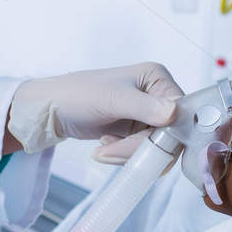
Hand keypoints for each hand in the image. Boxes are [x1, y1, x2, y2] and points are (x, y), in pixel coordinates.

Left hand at [7, 62, 183, 159]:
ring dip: (129, 153)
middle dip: (140, 148)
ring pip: (155, 147)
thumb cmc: (77, 95)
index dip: (165, 136)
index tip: (143, 147)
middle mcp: (156, 94)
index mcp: (157, 78)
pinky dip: (124, 154)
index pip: (179, 114)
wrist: (51, 109)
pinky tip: (105, 144)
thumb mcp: (112, 100)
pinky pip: (143, 150)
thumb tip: (174, 114)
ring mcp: (147, 112)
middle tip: (111, 152)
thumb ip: (145, 107)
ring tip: (103, 149)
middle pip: (169, 134)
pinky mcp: (136, 128)